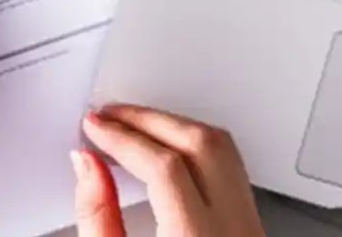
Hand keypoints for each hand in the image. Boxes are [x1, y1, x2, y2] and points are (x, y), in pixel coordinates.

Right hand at [74, 105, 265, 236]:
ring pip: (223, 149)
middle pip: (201, 145)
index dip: (124, 138)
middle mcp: (233, 229)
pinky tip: (164, 150)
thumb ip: (98, 219)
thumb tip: (87, 167)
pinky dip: (196, 147)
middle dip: (149, 121)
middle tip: (110, 115)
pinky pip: (231, 167)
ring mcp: (250, 226)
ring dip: (175, 128)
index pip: (164, 168)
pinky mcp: (253, 225)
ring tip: (133, 126)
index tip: (95, 128)